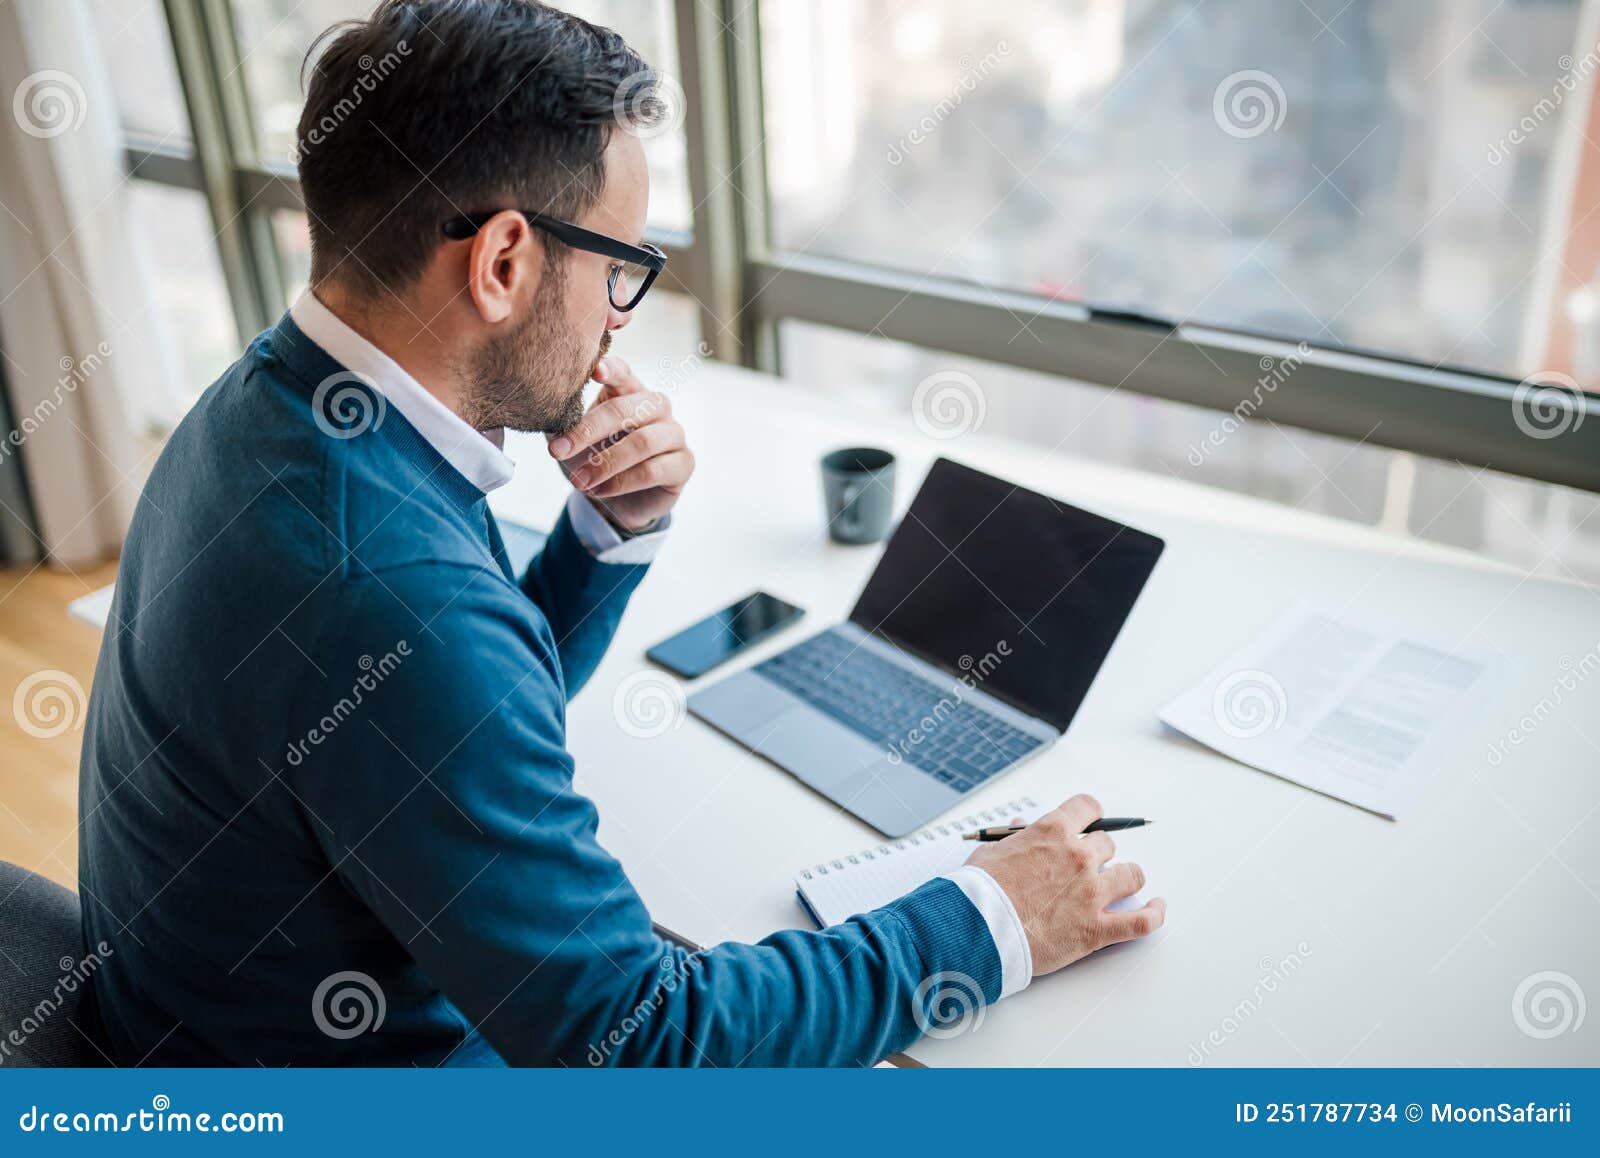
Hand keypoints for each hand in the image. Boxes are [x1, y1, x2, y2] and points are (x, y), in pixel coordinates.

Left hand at [547, 355, 693, 531]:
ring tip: (577, 481)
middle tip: (557, 451)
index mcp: (630, 391)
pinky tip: (598, 491)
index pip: (623, 373)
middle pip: (625, 410)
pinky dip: (621, 482)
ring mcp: (674, 434)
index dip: (611, 370)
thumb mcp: (572, 440)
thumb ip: (561, 424)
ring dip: (604, 464)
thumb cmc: (595, 459)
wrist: (618, 500)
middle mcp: (657, 407)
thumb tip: (542, 413)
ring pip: (642, 443)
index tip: (593, 372)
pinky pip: (653, 471)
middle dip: (587, 431)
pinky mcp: (684, 463)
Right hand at [967, 793, 1165, 975]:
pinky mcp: (1097, 929)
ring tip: (1122, 884)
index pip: (1087, 808)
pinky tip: (1158, 908)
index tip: (1089, 822)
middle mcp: (1078, 858)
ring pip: (1132, 875)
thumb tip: (1019, 828)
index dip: (1090, 815)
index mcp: (1052, 833)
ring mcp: (1092, 893)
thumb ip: (1012, 838)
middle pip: (1108, 844)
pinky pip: (1142, 921)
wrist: (978, 930)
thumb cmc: (979, 892)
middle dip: (1100, 853)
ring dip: (1127, 878)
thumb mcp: (989, 852)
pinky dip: (1155, 914)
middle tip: (1087, 866)